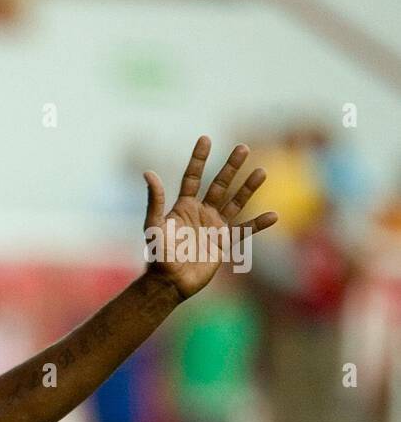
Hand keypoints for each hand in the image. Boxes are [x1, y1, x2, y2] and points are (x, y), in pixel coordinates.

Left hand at [142, 136, 278, 299]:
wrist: (169, 283)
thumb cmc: (158, 256)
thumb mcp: (154, 226)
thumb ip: (155, 201)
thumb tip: (149, 173)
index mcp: (183, 207)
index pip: (192, 177)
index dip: (199, 159)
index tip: (206, 138)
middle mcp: (200, 213)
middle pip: (219, 185)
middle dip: (230, 166)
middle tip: (243, 147)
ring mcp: (214, 227)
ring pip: (235, 202)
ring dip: (248, 188)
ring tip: (262, 171)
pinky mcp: (223, 243)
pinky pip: (245, 231)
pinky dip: (258, 224)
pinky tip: (274, 216)